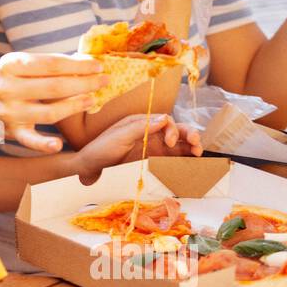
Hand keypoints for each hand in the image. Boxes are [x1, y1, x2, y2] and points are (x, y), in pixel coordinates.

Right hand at [0, 52, 110, 153]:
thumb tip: (86, 61)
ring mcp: (8, 112)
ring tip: (93, 99)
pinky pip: (30, 140)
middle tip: (104, 81)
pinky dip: (44, 144)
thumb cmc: (10, 82)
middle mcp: (6, 88)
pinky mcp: (11, 132)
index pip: (50, 64)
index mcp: (9, 65)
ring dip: (75, 106)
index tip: (98, 65)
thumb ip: (49, 64)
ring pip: (48, 112)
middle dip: (84, 83)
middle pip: (53, 87)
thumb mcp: (21, 67)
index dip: (77, 65)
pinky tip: (58, 145)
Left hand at [76, 113, 202, 181]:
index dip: (172, 129)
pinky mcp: (150, 159)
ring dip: (189, 146)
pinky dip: (182, 158)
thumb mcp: (119, 136)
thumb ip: (141, 128)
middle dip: (188, 135)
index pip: (165, 121)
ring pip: (176, 143)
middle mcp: (149, 132)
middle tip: (196, 144)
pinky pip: (170, 157)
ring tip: (198, 152)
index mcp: (141, 122)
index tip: (169, 143)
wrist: (88, 167)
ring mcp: (151, 146)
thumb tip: (164, 118)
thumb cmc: (100, 149)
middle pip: (175, 130)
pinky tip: (190, 161)